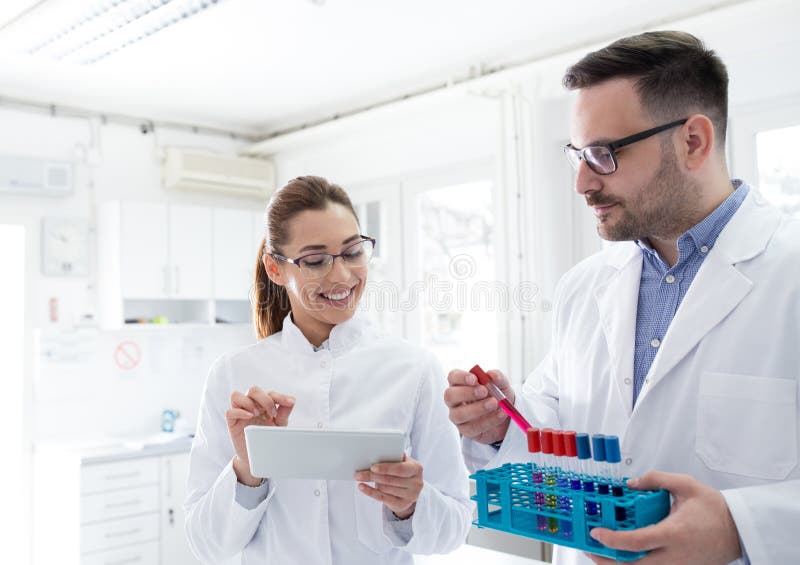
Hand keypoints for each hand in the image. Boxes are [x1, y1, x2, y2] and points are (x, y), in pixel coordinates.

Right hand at [226, 386, 294, 485]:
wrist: (258, 457)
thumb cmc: (268, 438)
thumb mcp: (279, 425)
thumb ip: (284, 412)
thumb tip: (292, 400)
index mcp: (263, 404)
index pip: (270, 393)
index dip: (280, 396)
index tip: (290, 403)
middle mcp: (251, 406)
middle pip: (253, 390)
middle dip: (265, 399)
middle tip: (272, 413)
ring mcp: (240, 413)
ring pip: (236, 395)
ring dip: (249, 402)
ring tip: (258, 414)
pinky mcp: (232, 423)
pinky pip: (230, 412)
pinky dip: (239, 412)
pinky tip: (250, 416)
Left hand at [354, 454, 422, 518]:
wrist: (411, 490)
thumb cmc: (404, 472)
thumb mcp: (404, 462)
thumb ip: (395, 457)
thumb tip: (377, 453)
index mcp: (417, 469)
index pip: (400, 469)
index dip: (386, 468)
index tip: (372, 467)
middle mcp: (416, 483)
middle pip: (390, 480)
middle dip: (372, 476)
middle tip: (358, 473)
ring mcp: (410, 496)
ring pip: (385, 488)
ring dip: (371, 483)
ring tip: (360, 477)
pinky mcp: (401, 504)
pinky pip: (383, 498)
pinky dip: (370, 492)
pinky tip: (362, 487)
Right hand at [443, 368, 513, 444]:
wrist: (506, 416)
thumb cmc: (498, 395)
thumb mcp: (501, 385)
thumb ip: (498, 377)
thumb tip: (491, 374)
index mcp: (460, 384)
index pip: (453, 377)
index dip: (461, 377)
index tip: (475, 378)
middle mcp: (455, 400)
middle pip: (450, 395)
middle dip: (466, 393)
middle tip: (484, 391)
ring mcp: (458, 416)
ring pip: (458, 414)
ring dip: (477, 409)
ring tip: (494, 403)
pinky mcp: (465, 430)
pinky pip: (473, 428)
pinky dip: (489, 421)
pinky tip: (501, 414)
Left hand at [586, 471, 741, 564]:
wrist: (739, 531)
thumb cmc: (715, 510)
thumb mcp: (686, 485)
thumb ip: (656, 479)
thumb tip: (632, 482)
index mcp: (674, 533)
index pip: (636, 542)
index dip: (613, 540)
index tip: (597, 533)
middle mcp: (674, 555)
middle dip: (607, 560)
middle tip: (590, 548)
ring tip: (600, 553)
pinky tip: (622, 556)